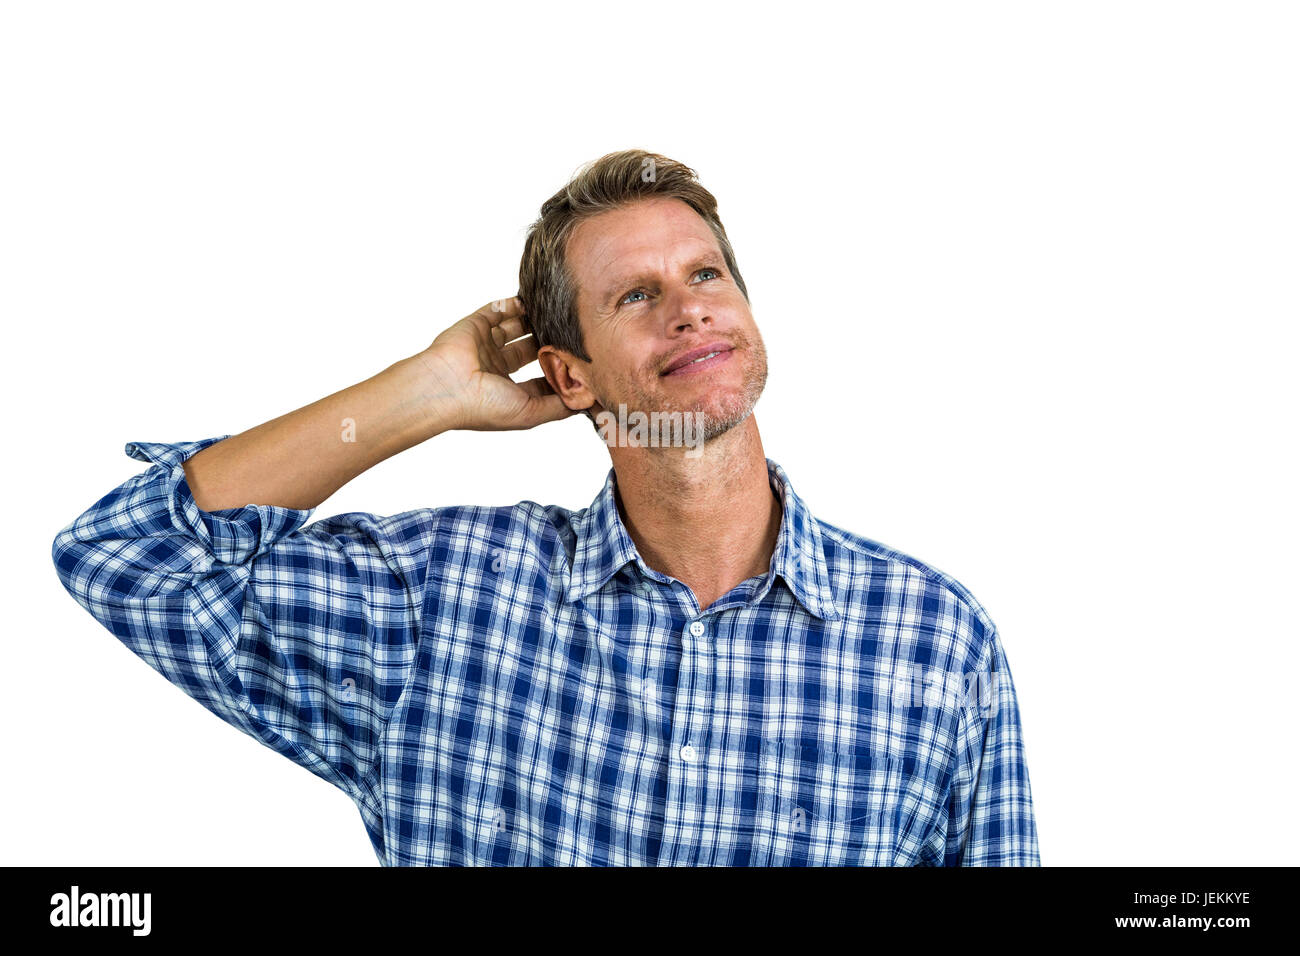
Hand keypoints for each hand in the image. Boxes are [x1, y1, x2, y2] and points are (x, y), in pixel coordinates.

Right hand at [416, 297, 576, 430]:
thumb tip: (584, 403)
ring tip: (557, 312)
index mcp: (508, 391)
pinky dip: (514, 305)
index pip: (540, 378)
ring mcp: (486, 345)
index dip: (559, 370)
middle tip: (572, 331)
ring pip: (516, 328)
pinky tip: (532, 302)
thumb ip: (558, 407)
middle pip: (530, 349)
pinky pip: (497, 310)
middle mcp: (497, 367)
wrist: (446, 387)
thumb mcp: (530, 413)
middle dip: (549, 341)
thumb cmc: (483, 406)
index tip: (582, 361)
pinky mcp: (476, 325)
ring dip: (535, 320)